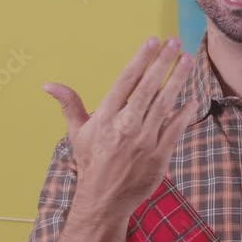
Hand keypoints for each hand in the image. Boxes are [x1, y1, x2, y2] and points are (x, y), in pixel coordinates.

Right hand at [43, 37, 197, 219]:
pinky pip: (175, 129)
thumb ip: (69, 104)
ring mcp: (144, 141)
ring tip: (187, 61)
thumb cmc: (91, 162)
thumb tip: (49, 85)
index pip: (126, 81)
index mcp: (105, 117)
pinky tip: (192, 98)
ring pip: (164, 104)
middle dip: (163, 63)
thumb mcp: (77, 133)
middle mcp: (125, 126)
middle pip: (148, 88)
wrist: (104, 200)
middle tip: (175, 43)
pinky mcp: (159, 156)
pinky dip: (184, 113)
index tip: (152, 41)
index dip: (141, 59)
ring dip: (177, 80)